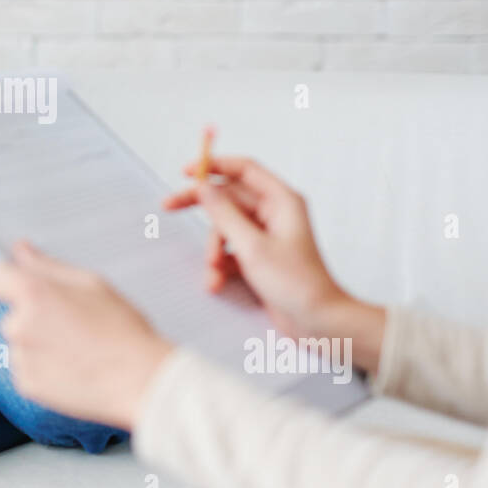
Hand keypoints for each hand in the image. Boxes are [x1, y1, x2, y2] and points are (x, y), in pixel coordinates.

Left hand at [0, 240, 176, 431]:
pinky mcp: (26, 385)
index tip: (18, 283)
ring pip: (20, 342)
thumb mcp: (91, 284)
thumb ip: (47, 265)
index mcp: (33, 293)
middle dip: (32, 315)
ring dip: (38, 343)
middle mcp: (19, 325)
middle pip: (11, 312)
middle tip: (70, 322)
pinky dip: (43, 368)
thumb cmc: (121, 329)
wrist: (139, 381)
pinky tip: (72, 367)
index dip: (4, 278)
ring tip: (76, 348)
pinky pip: (26, 368)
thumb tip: (20, 250)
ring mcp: (21, 358)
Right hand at [163, 153, 352, 340]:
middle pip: (228, 198)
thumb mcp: (252, 247)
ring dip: (213, 249)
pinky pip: (230, 250)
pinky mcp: (259, 256)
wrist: (317, 322)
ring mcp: (266, 236)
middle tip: (170, 206)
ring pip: (225, 228)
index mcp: (281, 201)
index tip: (186, 172)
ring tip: (213, 271)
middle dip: (202, 210)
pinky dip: (221, 265)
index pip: (243, 169)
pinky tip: (217, 283)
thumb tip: (203, 187)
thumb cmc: (297, 284)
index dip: (213, 166)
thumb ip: (223, 214)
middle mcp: (274, 214)